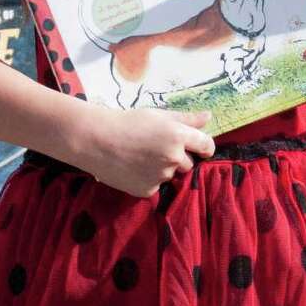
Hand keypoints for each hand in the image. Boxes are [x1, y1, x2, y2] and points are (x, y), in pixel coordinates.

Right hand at [77, 107, 214, 199]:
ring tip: (140, 156)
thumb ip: (186, 119)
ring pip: (169, 174)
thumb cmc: (127, 123)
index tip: (198, 147)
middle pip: (188, 163)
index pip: (206, 145)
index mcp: (178, 136)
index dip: (204, 146)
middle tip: (155, 147)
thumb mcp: (158, 116)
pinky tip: (133, 167)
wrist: (95, 140)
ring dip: (161, 168)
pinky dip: (147, 178)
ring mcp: (160, 176)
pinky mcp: (147, 190)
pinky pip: (155, 185)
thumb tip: (209, 117)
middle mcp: (173, 158)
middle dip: (177, 157)